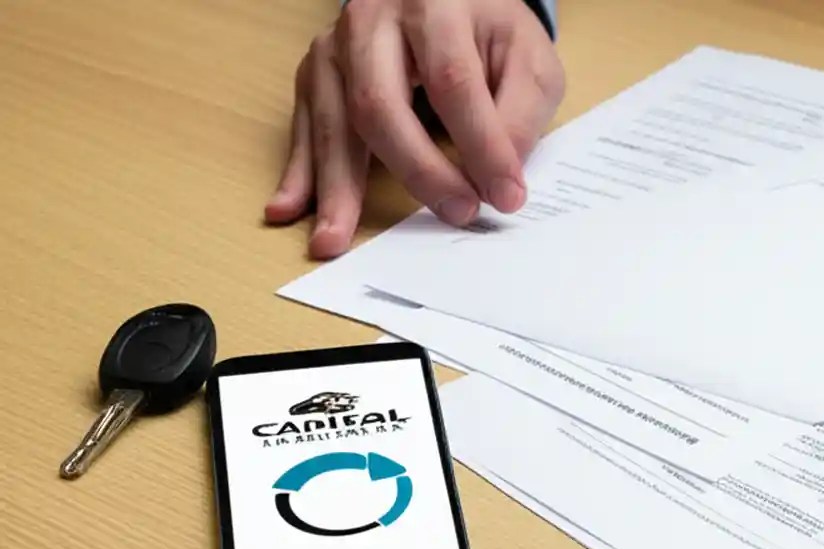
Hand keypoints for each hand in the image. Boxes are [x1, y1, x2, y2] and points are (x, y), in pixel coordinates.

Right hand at [264, 0, 564, 257]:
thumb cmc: (488, 31)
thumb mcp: (528, 59)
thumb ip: (519, 114)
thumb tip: (497, 179)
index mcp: (434, 4)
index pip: (453, 81)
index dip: (480, 144)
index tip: (504, 196)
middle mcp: (373, 18)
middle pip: (380, 101)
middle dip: (417, 170)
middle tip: (454, 214)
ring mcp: (336, 45)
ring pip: (334, 120)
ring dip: (337, 187)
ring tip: (334, 242)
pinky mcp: (316, 71)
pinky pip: (305, 126)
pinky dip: (299, 172)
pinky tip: (287, 209)